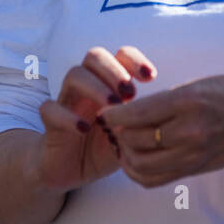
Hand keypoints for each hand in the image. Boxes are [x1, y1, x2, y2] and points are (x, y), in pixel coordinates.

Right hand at [34, 46, 157, 192]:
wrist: (68, 169)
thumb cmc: (103, 146)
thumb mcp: (130, 135)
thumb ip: (145, 123)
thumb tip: (173, 117)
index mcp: (107, 83)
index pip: (119, 55)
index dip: (133, 59)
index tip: (151, 77)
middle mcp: (86, 86)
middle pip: (94, 56)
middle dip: (114, 69)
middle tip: (130, 93)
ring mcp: (67, 101)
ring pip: (73, 74)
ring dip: (95, 86)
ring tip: (112, 106)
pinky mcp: (50, 123)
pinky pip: (50, 109)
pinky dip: (67, 116)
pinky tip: (85, 128)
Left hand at [99, 75, 223, 187]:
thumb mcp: (196, 84)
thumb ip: (164, 99)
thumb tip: (130, 111)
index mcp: (189, 102)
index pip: (138, 113)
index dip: (114, 114)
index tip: (104, 111)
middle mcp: (190, 131)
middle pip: (135, 139)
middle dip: (117, 132)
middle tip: (111, 125)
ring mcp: (192, 155)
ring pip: (141, 163)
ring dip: (124, 154)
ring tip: (120, 142)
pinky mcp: (193, 169)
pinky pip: (154, 179)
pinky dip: (136, 172)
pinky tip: (132, 160)